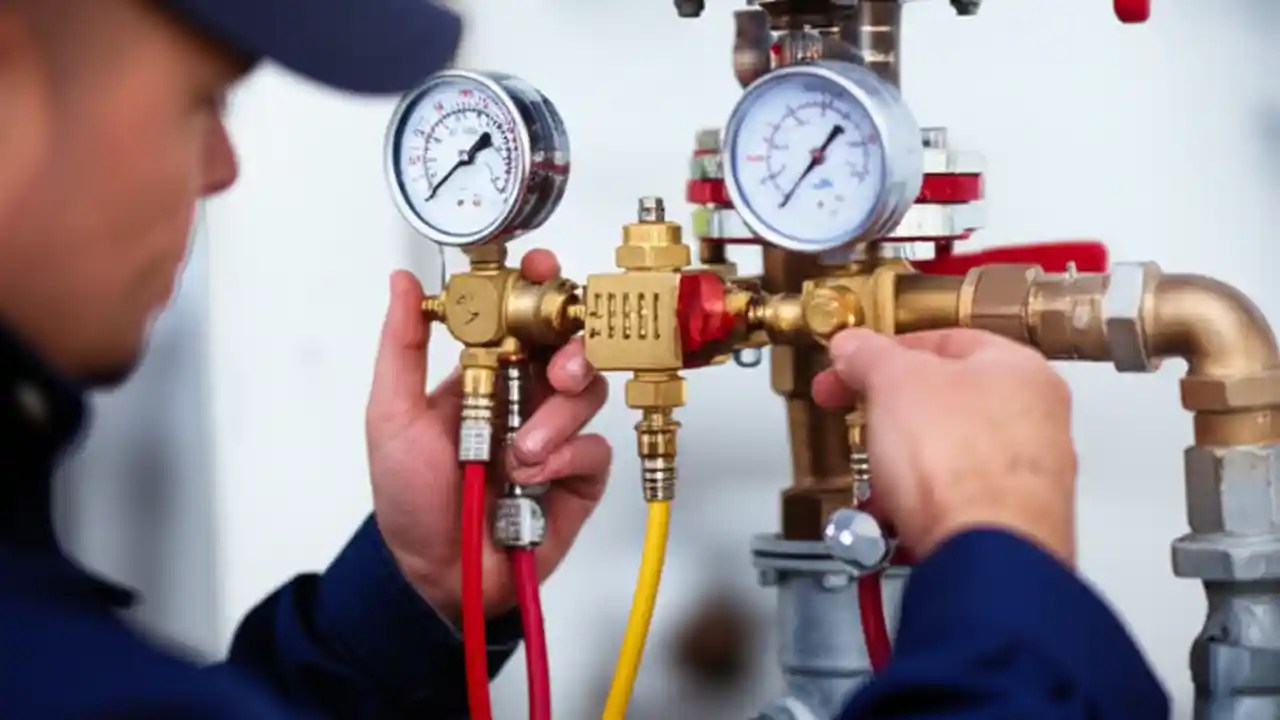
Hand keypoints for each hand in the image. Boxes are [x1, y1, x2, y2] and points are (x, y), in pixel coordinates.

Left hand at [365, 250, 610, 623]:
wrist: (439, 572)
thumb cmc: (410, 499)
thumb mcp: (392, 415)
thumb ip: (403, 346)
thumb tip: (402, 283)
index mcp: (485, 372)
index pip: (522, 316)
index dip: (537, 290)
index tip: (542, 273)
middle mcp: (525, 397)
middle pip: (569, 347)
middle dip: (570, 349)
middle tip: (555, 369)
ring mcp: (555, 435)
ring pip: (587, 393)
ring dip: (556, 419)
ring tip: (519, 453)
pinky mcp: (579, 476)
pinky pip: (594, 448)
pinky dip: (564, 459)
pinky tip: (532, 478)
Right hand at [812, 328, 1077, 564]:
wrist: (983, 550)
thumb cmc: (959, 461)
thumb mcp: (893, 382)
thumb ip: (869, 356)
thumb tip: (853, 346)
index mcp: (1020, 368)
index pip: (945, 341)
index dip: (887, 351)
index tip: (852, 368)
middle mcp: (1039, 419)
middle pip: (951, 400)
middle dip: (896, 412)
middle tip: (861, 418)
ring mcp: (1031, 476)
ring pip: (954, 454)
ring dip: (908, 463)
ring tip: (878, 475)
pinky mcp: (1015, 522)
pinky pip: (959, 500)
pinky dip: (926, 502)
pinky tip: (899, 512)